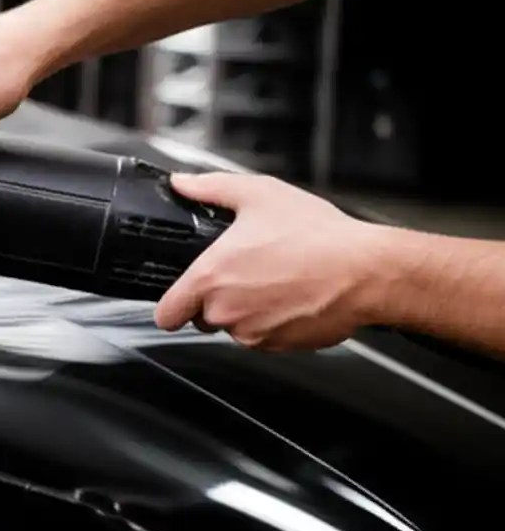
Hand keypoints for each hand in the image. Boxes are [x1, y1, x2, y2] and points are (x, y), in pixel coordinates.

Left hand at [155, 172, 384, 350]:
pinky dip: (271, 322)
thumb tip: (183, 184)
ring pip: (234, 327)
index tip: (182, 297)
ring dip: (245, 311)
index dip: (172, 305)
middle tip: (245, 273)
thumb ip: (210, 188)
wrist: (365, 271)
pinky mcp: (277, 346)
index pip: (165, 314)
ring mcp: (251, 333)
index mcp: (210, 277)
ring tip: (274, 280)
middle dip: (215, 300)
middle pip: (201, 318)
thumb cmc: (317, 236)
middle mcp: (226, 311)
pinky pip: (262, 337)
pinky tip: (291, 296)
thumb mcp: (258, 194)